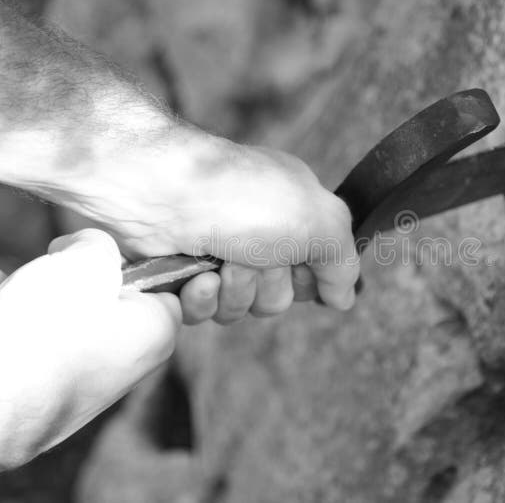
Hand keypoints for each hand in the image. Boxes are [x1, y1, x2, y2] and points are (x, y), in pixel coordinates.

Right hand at [0, 229, 180, 468]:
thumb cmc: (49, 332)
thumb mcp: (86, 262)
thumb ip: (96, 244)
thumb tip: (88, 248)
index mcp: (156, 332)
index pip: (162, 283)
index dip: (130, 258)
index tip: (99, 252)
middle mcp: (126, 360)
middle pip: (96, 295)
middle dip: (52, 272)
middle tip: (39, 265)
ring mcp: (80, 378)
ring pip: (49, 315)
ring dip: (11, 292)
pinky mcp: (39, 392)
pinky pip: (22, 343)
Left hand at [80, 127, 359, 324]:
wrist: (159, 192)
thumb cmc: (241, 196)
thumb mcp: (319, 222)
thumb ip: (343, 262)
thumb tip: (346, 297)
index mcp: (293, 213)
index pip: (315, 269)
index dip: (308, 277)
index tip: (299, 263)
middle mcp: (257, 233)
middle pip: (279, 296)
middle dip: (268, 284)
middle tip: (254, 254)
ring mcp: (216, 254)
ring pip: (241, 308)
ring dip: (234, 290)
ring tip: (220, 260)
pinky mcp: (180, 274)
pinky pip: (203, 312)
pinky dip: (201, 297)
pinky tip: (195, 274)